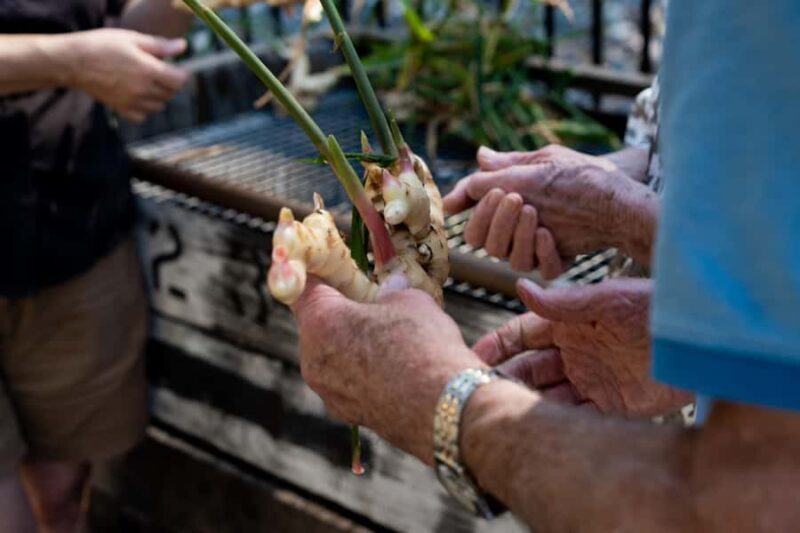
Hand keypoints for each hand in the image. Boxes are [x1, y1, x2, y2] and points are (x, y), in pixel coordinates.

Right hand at [68, 29, 187, 122]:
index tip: (176, 66)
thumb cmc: (102, 45)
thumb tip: (183, 46)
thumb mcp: (132, 39)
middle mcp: (143, 89)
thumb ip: (159, 46)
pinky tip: (138, 95)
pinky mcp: (121, 109)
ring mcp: (132, 102)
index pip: (179, 80)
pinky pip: (143, 116)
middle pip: (171, 93)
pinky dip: (145, 108)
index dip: (181, 73)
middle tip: (160, 70)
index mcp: (148, 70)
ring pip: (159, 106)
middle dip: (170, 82)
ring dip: (159, 95)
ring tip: (148, 81)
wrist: (73, 62)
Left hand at [292, 276, 485, 462]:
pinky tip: (407, 367)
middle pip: (321, 326)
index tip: (329, 265)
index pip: (302, 288)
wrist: (444, 409)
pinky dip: (376, 373)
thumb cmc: (422, 345)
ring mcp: (330, 392)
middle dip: (345, 312)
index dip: (317, 273)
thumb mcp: (411, 300)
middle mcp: (314, 360)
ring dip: (360, 344)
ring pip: (338, 357)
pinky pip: (358, 384)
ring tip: (399, 337)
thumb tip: (392, 288)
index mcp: (321, 322)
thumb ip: (393, 292)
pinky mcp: (351, 414)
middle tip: (373, 302)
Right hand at [444, 145, 658, 272]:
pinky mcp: (554, 260)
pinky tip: (547, 233)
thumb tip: (478, 156)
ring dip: (515, 234)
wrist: (614, 195)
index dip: (462, 209)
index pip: (473, 215)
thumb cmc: (575, 174)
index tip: (456, 204)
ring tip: (533, 211)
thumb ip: (505, 167)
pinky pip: (538, 268)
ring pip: (505, 256)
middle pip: (480, 239)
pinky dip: (540, 251)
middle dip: (490, 219)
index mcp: (505, 206)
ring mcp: (533, 247)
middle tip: (512, 197)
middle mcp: (514, 230)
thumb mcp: (539, 163)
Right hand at [474, 278, 692, 415]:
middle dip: (504, 378)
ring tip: (499, 415)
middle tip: (477, 392)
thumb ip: (563, 301)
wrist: (704, 340)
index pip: (523, 334)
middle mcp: (576, 353)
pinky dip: (556, 424)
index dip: (498, 345)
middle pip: (528, 369)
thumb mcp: (608, 299)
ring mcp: (591, 381)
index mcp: (570, 323)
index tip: (471, 355)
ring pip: (546, 396)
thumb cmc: (657, 307)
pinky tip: (536, 432)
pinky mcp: (612, 407)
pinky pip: (575, 418)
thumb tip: (520, 286)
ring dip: (525, 404)